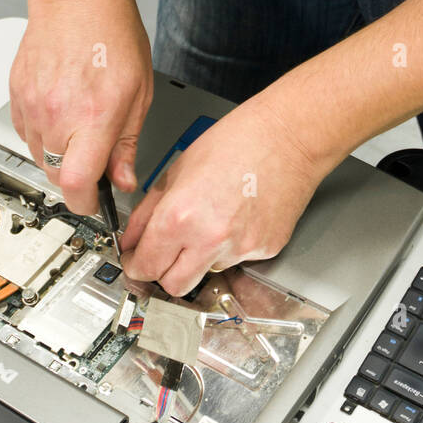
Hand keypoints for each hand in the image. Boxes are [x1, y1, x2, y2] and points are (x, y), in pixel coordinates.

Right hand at [10, 0, 152, 214]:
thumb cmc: (112, 34)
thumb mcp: (139, 93)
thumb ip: (127, 143)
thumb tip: (124, 179)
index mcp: (93, 116)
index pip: (76, 183)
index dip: (85, 203)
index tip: (94, 203)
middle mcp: (58, 113)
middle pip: (56, 175)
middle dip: (76, 177)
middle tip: (96, 159)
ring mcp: (32, 104)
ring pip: (38, 155)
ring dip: (58, 154)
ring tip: (80, 124)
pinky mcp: (17, 94)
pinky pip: (26, 131)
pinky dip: (43, 133)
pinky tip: (62, 110)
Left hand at [120, 95, 326, 294]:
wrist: (289, 136)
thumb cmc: (238, 140)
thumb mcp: (177, 169)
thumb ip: (148, 210)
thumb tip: (133, 237)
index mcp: (181, 215)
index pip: (145, 266)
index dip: (135, 264)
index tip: (135, 260)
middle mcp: (210, 238)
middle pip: (173, 286)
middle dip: (162, 273)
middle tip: (162, 254)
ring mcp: (241, 248)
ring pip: (206, 273)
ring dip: (198, 258)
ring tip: (209, 220)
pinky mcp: (266, 249)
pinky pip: (236, 260)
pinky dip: (228, 246)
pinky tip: (233, 217)